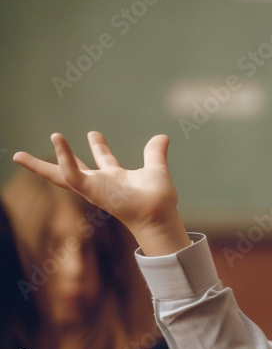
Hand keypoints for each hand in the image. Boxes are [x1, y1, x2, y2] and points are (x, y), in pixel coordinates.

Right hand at [13, 132, 190, 255]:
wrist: (158, 215)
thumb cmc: (158, 200)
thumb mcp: (155, 169)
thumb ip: (154, 153)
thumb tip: (162, 136)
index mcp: (116, 178)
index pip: (101, 160)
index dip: (98, 146)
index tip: (92, 133)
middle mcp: (102, 182)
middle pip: (74, 168)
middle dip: (60, 157)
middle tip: (48, 140)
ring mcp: (93, 187)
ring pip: (61, 174)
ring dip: (47, 161)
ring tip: (32, 148)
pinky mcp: (89, 190)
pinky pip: (71, 174)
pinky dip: (63, 158)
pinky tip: (58, 140)